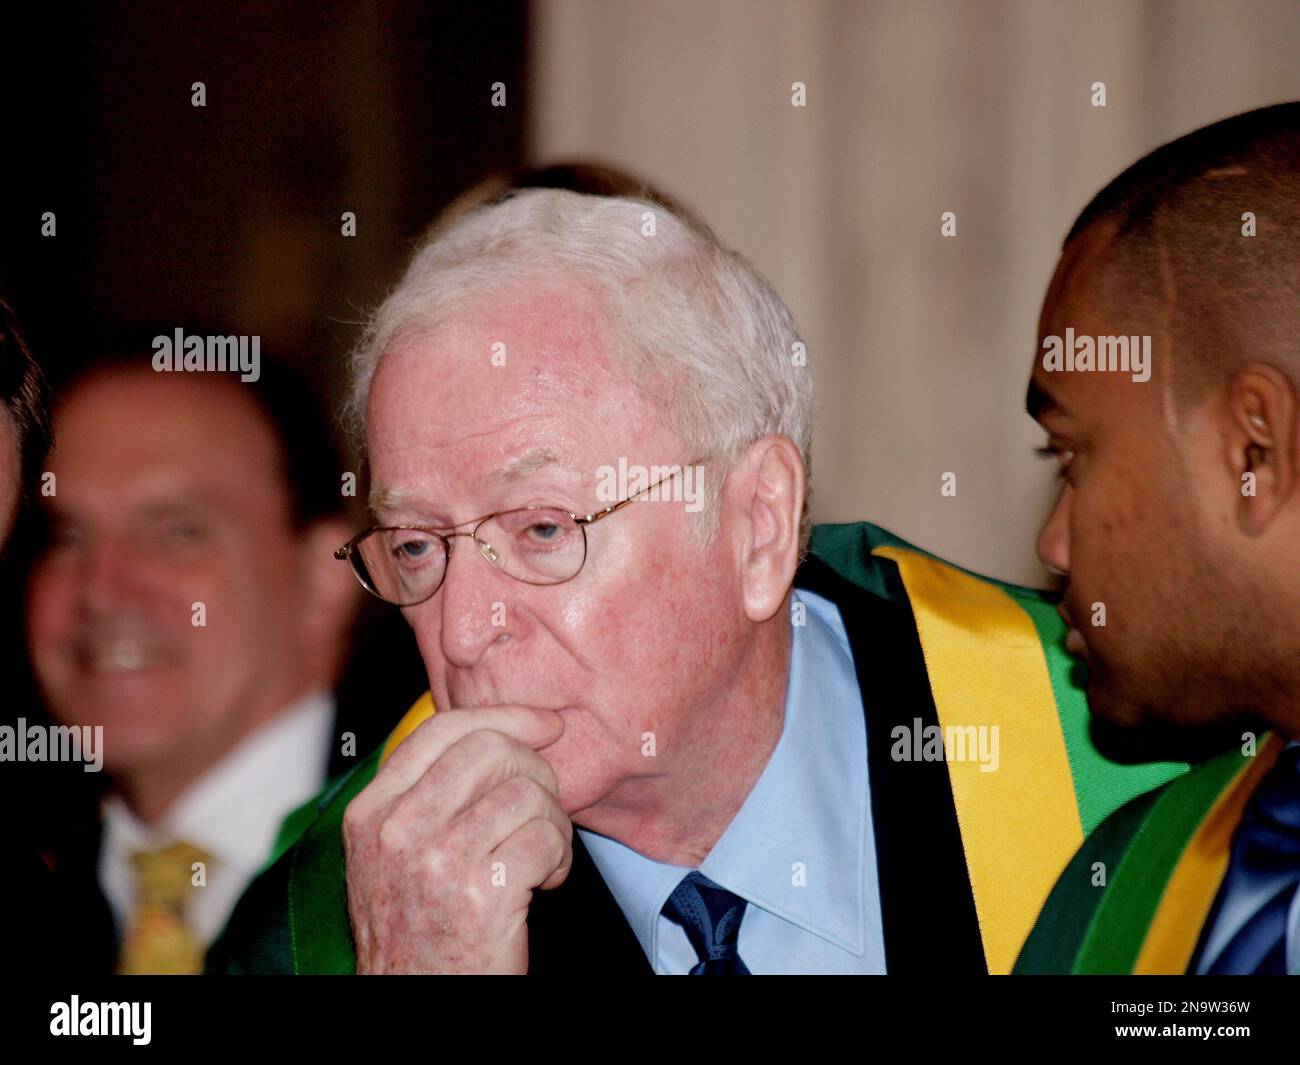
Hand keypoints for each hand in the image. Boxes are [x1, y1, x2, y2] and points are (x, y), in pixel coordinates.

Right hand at [343, 705, 569, 973]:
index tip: (545, 725)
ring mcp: (437, 863)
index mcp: (371, 812)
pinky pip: (546, 838)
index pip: (443, 729)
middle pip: (491, 750)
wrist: (417, 1003)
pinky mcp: (482, 895)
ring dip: (552, 822)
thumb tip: (499, 730)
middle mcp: (397, 831)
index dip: (505, 717)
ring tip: (541, 856)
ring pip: (527, 793)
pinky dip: (560, 858)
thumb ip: (424, 794)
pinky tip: (544, 882)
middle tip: (544, 807)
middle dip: (536, 771)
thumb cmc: (417, 930)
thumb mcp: (393, 854)